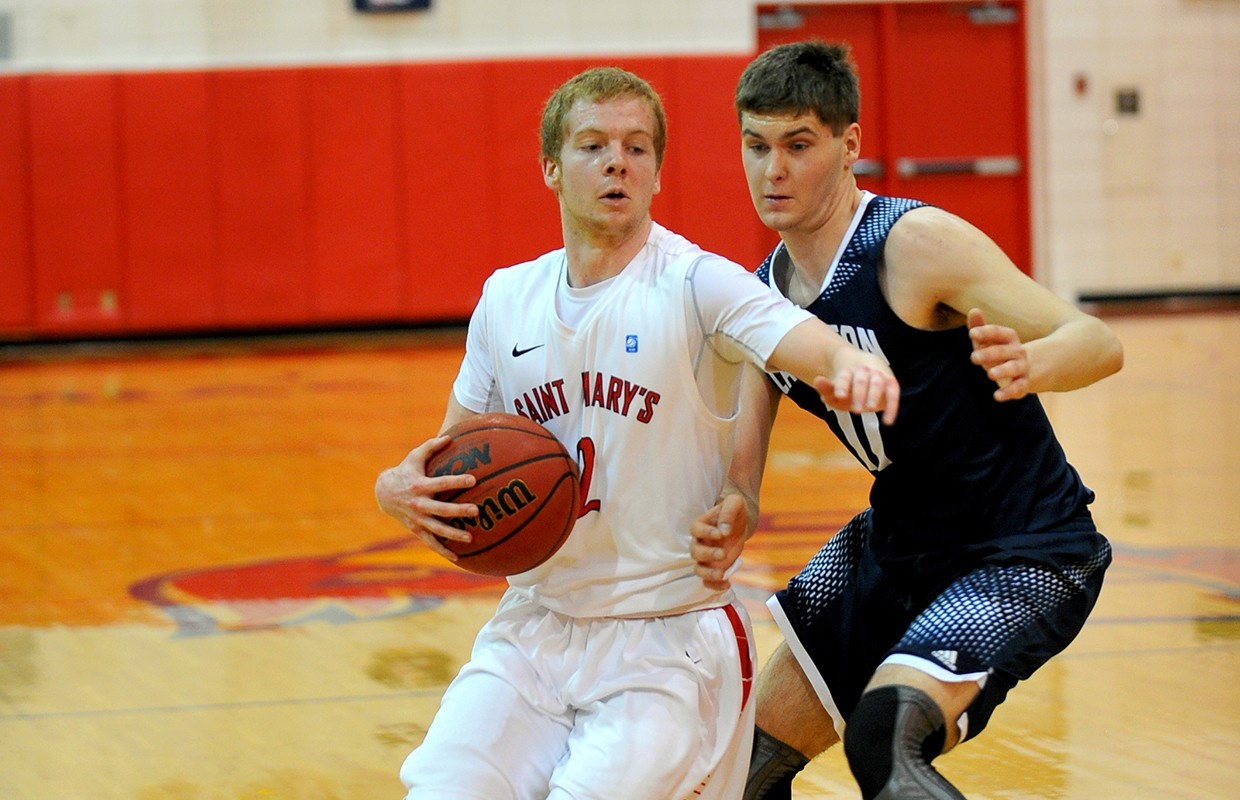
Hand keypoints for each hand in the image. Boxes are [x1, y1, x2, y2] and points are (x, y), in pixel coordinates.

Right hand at [374, 435, 479, 561]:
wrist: (384, 493)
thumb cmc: (405, 471)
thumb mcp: (415, 456)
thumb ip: (431, 447)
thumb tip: (449, 436)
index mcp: (420, 485)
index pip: (441, 483)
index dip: (457, 481)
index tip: (473, 479)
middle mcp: (419, 504)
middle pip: (441, 509)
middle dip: (459, 511)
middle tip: (476, 511)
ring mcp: (417, 519)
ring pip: (437, 529)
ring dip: (453, 534)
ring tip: (470, 537)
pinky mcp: (416, 529)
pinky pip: (431, 542)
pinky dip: (442, 550)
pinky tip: (457, 557)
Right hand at [690, 493, 753, 589]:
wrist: (739, 522)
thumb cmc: (734, 509)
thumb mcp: (734, 503)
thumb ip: (728, 511)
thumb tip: (724, 530)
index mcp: (701, 525)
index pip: (695, 530)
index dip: (706, 533)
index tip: (721, 534)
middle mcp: (699, 542)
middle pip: (694, 552)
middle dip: (707, 555)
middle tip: (723, 554)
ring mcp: (706, 557)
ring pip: (698, 569)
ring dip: (708, 574)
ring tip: (722, 574)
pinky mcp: (715, 567)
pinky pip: (708, 580)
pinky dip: (715, 585)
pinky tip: (727, 584)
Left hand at [813, 349, 899, 424]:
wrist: (866, 372)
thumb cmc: (847, 387)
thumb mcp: (834, 391)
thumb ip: (826, 389)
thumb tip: (817, 379)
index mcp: (848, 370)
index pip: (844, 376)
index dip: (842, 386)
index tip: (840, 397)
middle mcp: (864, 370)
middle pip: (860, 379)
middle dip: (858, 394)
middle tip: (856, 410)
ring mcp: (878, 375)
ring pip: (877, 383)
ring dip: (873, 395)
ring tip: (869, 409)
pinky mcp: (891, 383)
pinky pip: (893, 394)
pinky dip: (892, 407)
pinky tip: (887, 421)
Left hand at [968, 308, 1029, 401]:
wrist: (1045, 366)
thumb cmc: (1006, 352)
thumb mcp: (993, 341)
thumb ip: (980, 327)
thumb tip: (973, 310)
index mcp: (1010, 340)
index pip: (1000, 333)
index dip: (987, 332)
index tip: (972, 333)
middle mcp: (1017, 352)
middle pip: (1004, 351)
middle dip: (990, 353)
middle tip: (974, 357)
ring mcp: (1023, 368)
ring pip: (1013, 368)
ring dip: (1002, 371)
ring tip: (990, 374)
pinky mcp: (1026, 384)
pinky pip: (1019, 388)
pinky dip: (1009, 392)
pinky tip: (997, 396)